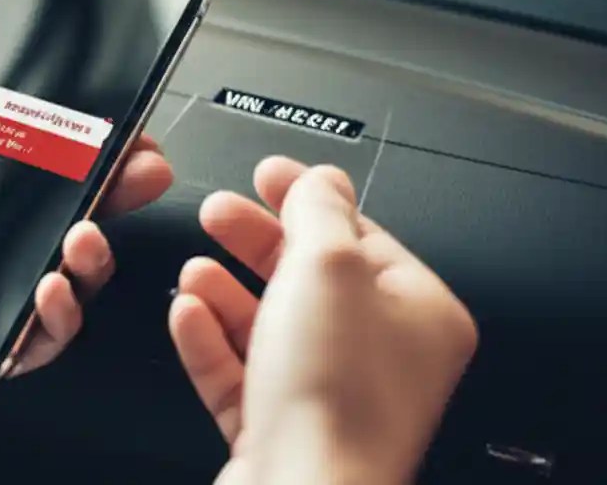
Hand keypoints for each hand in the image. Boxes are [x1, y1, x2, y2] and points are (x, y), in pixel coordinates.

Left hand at [0, 38, 172, 484]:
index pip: (29, 161)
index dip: (78, 142)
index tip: (112, 120)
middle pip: (66, 213)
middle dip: (116, 188)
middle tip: (140, 167)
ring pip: (68, 277)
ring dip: (94, 252)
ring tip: (82, 234)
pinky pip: (39, 341)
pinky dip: (60, 317)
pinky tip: (51, 289)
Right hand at [169, 157, 476, 483]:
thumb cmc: (334, 398)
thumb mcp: (328, 266)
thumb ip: (321, 211)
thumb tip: (321, 180)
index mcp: (418, 316)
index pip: (363, 237)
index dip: (309, 200)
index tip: (269, 175)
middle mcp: (381, 360)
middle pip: (311, 279)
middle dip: (256, 241)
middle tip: (218, 212)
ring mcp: (329, 398)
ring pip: (272, 327)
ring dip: (227, 291)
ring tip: (195, 267)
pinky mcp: (280, 431)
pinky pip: (242, 374)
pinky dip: (211, 341)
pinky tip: (188, 314)